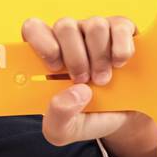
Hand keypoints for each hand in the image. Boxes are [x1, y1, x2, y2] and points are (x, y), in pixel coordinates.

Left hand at [20, 16, 156, 156]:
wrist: (125, 119)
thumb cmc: (86, 117)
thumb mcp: (64, 130)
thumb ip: (57, 117)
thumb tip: (73, 94)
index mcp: (46, 54)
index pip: (32, 28)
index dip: (41, 42)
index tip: (54, 66)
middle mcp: (68, 37)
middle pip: (65, 25)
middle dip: (76, 58)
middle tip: (83, 80)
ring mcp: (94, 30)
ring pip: (94, 25)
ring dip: (100, 57)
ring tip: (103, 79)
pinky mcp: (121, 29)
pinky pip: (120, 28)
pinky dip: (120, 50)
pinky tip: (119, 65)